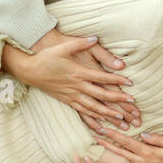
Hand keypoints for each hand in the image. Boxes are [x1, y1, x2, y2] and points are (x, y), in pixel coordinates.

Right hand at [3, 29, 140, 126]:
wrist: (29, 70)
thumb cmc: (47, 57)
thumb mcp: (63, 47)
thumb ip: (81, 43)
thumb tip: (95, 38)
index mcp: (78, 73)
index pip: (102, 78)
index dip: (117, 80)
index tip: (130, 83)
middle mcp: (77, 86)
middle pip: (101, 95)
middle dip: (118, 101)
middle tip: (132, 105)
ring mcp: (71, 95)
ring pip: (93, 107)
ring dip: (108, 113)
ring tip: (121, 118)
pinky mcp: (67, 101)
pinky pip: (83, 112)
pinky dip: (93, 118)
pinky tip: (102, 123)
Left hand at [88, 126, 162, 162]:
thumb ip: (158, 139)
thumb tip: (143, 134)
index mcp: (147, 153)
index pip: (127, 142)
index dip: (114, 135)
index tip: (103, 129)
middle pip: (119, 152)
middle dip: (105, 144)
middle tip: (92, 137)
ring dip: (107, 157)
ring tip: (94, 151)